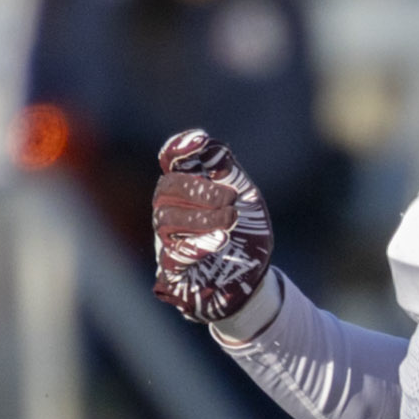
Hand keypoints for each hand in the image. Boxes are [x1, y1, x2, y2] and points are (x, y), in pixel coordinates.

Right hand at [150, 129, 274, 325]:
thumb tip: (204, 143)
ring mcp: (169, 241)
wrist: (253, 276)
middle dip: (198, 189)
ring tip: (231, 220)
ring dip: (201, 217)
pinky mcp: (174, 271)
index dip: (178, 149)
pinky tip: (220, 239)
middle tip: (230, 198)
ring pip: (165, 220)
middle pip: (166, 189)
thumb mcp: (245, 195)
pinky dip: (196, 245)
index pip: (171, 161)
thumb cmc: (245, 232)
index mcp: (187, 188)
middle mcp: (171, 210)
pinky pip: (172, 255)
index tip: (198, 142)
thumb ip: (227, 168)